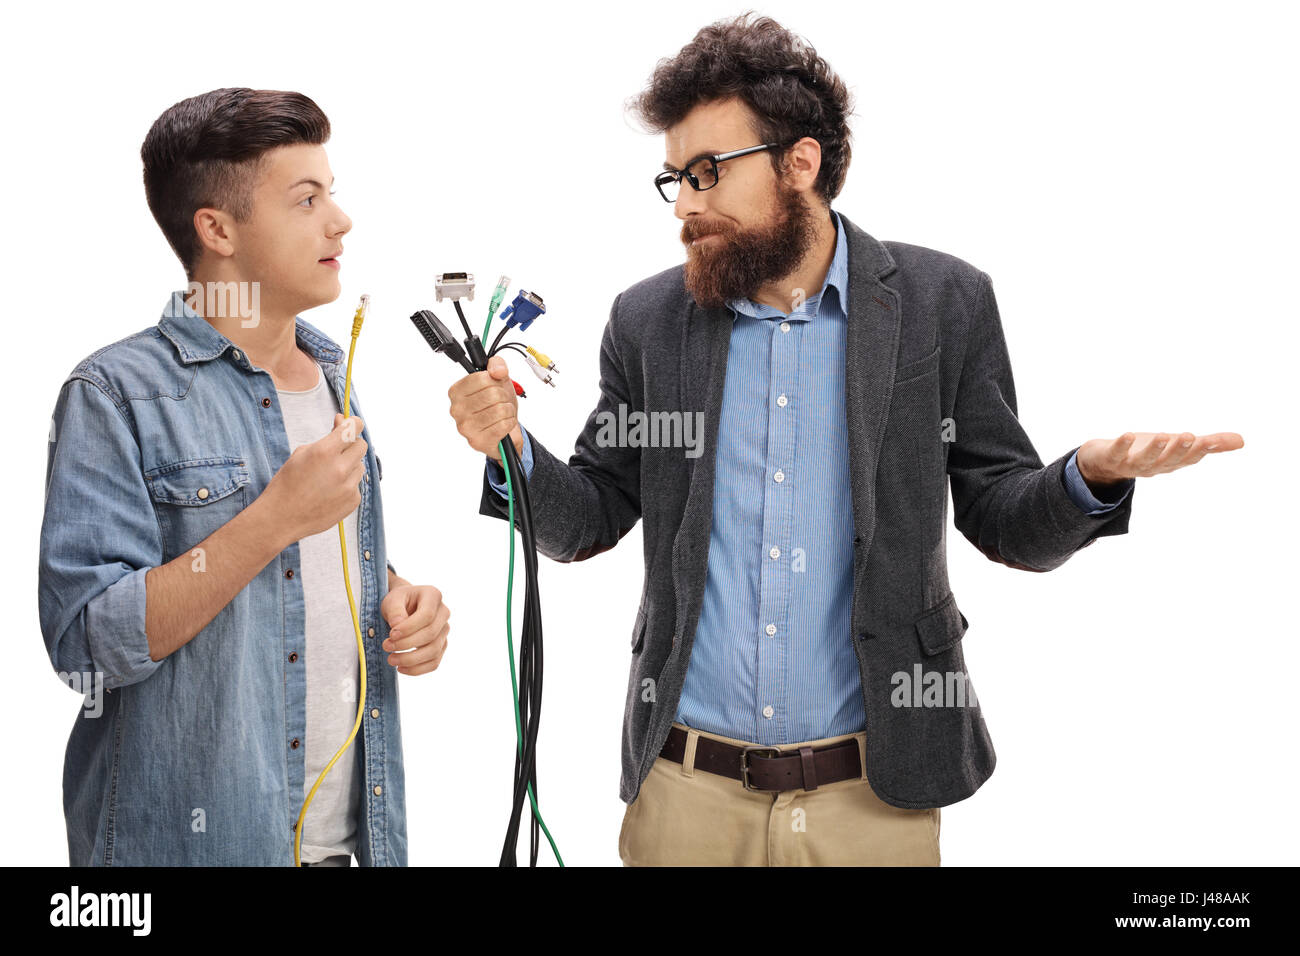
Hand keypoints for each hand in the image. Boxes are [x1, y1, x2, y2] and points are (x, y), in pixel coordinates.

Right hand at [259, 413, 366, 540]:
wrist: (281, 518)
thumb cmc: (287, 483)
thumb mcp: (301, 453)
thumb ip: (327, 437)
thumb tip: (341, 422)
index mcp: (324, 452)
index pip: (353, 428)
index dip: (354, 423)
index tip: (353, 423)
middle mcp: (340, 468)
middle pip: (361, 446)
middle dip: (351, 445)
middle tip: (338, 450)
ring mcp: (349, 487)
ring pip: (360, 466)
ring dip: (349, 466)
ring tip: (327, 476)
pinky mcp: (353, 501)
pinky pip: (356, 485)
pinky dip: (347, 485)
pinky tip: (329, 491)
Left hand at [380, 582, 449, 674]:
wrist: (404, 606)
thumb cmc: (398, 601)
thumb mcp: (391, 599)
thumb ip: (394, 610)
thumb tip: (397, 625)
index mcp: (433, 596)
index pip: (427, 615)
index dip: (409, 628)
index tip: (391, 634)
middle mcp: (443, 613)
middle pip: (431, 634)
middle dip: (406, 644)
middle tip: (386, 646)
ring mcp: (444, 631)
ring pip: (434, 651)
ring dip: (411, 660)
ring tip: (391, 660)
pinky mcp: (441, 646)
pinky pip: (434, 663)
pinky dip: (417, 669)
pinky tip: (401, 668)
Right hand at [447, 355, 523, 463]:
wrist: (504, 430)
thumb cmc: (497, 404)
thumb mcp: (499, 380)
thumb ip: (497, 365)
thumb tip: (497, 369)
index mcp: (456, 391)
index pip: (481, 378)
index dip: (495, 381)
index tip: (494, 386)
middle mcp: (456, 410)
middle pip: (492, 394)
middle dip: (504, 397)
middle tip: (500, 402)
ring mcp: (466, 427)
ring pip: (499, 410)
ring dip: (508, 411)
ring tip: (502, 414)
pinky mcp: (477, 441)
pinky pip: (503, 425)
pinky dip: (510, 423)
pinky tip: (503, 425)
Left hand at [1076, 431, 1243, 489]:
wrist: (1103, 462)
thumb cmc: (1146, 451)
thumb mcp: (1177, 446)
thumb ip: (1208, 444)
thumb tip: (1242, 441)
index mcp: (1170, 463)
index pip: (1189, 458)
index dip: (1201, 450)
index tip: (1213, 440)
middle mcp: (1153, 467)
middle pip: (1169, 461)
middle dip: (1180, 450)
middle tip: (1192, 436)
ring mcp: (1131, 464)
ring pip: (1145, 460)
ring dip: (1155, 449)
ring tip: (1164, 435)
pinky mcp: (1111, 458)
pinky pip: (1117, 453)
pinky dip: (1122, 445)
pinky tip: (1129, 435)